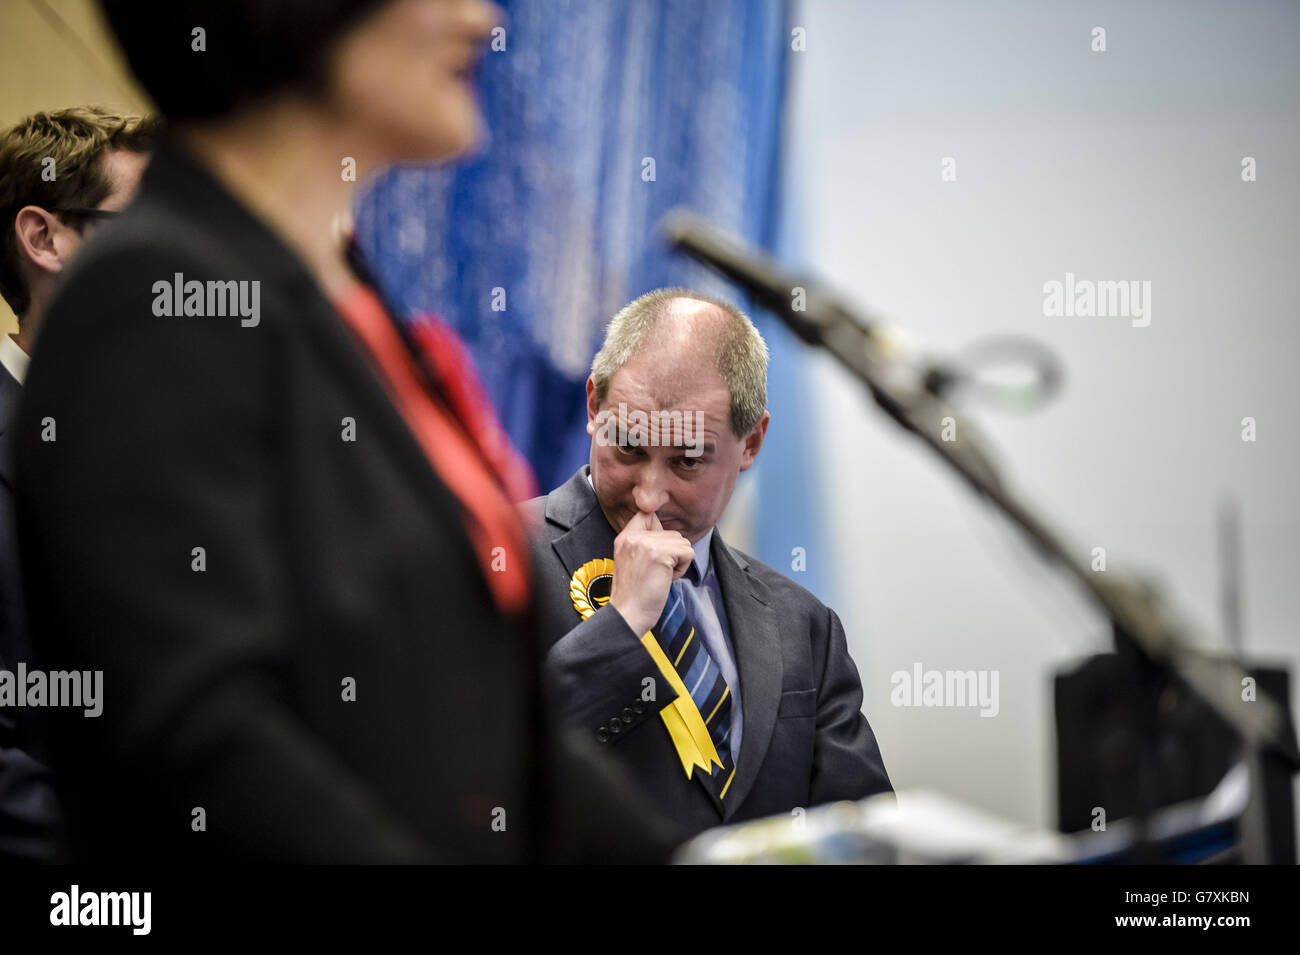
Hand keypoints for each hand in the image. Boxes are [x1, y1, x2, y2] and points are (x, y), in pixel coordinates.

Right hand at [608, 509, 694, 635]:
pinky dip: (683, 569)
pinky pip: (688, 552)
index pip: (647, 513)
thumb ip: (643, 543)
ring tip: (660, 576)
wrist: (627, 614)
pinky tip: (667, 579)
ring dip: (678, 562)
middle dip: (672, 554)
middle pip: (672, 532)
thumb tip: (667, 533)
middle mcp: (633, 536)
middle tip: (657, 572)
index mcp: (624, 537)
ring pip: (682, 542)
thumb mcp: (630, 560)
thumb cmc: (633, 595)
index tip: (657, 551)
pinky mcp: (660, 554)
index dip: (658, 528)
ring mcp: (646, 543)